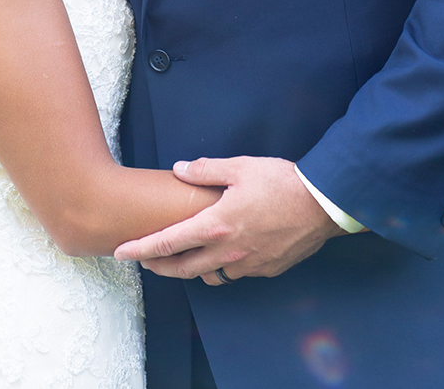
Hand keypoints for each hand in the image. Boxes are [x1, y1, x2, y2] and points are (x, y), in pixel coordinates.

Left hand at [113, 156, 340, 283]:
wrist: (322, 205)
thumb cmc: (281, 182)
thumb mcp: (239, 167)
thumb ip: (204, 170)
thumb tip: (179, 169)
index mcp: (215, 225)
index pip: (167, 243)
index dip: (140, 249)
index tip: (121, 252)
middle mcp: (227, 251)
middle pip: (181, 269)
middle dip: (157, 267)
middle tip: (142, 262)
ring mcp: (247, 265)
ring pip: (209, 275)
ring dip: (191, 269)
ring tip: (181, 257)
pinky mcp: (265, 270)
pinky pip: (234, 274)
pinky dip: (221, 267)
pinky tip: (222, 254)